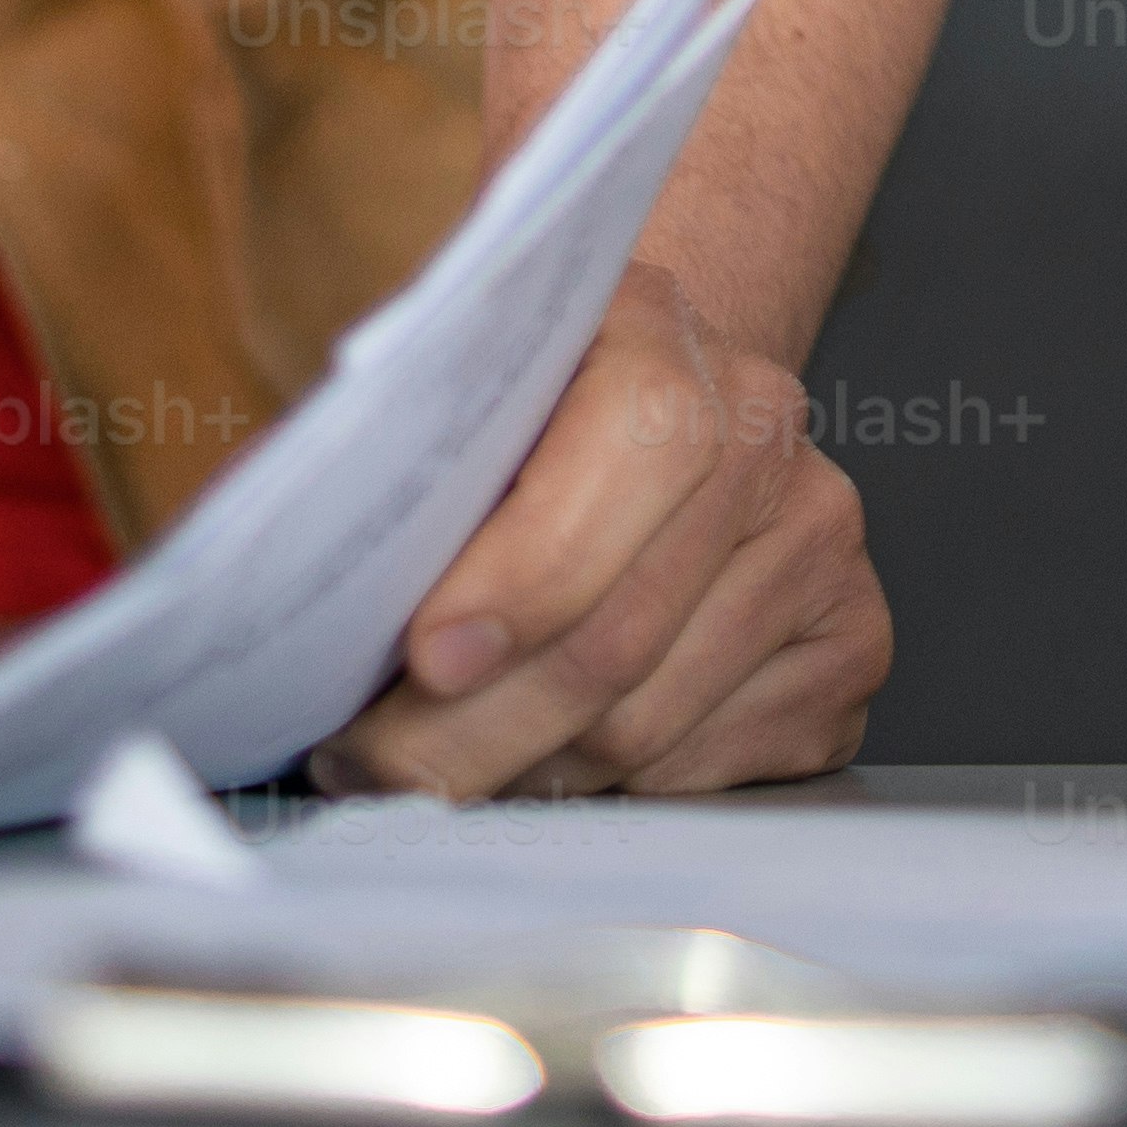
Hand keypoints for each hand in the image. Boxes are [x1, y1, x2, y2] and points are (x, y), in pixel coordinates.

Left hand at [309, 258, 888, 794]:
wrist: (652, 404)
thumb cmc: (520, 416)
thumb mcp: (449, 391)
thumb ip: (390, 463)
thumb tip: (276, 579)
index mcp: (663, 332)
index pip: (630, 451)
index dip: (523, 574)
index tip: (423, 658)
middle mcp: (767, 430)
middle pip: (619, 635)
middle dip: (467, 730)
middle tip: (365, 766)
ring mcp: (820, 541)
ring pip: (650, 726)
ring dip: (521, 773)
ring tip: (431, 766)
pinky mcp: (850, 641)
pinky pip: (710, 770)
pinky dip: (608, 793)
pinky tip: (542, 758)